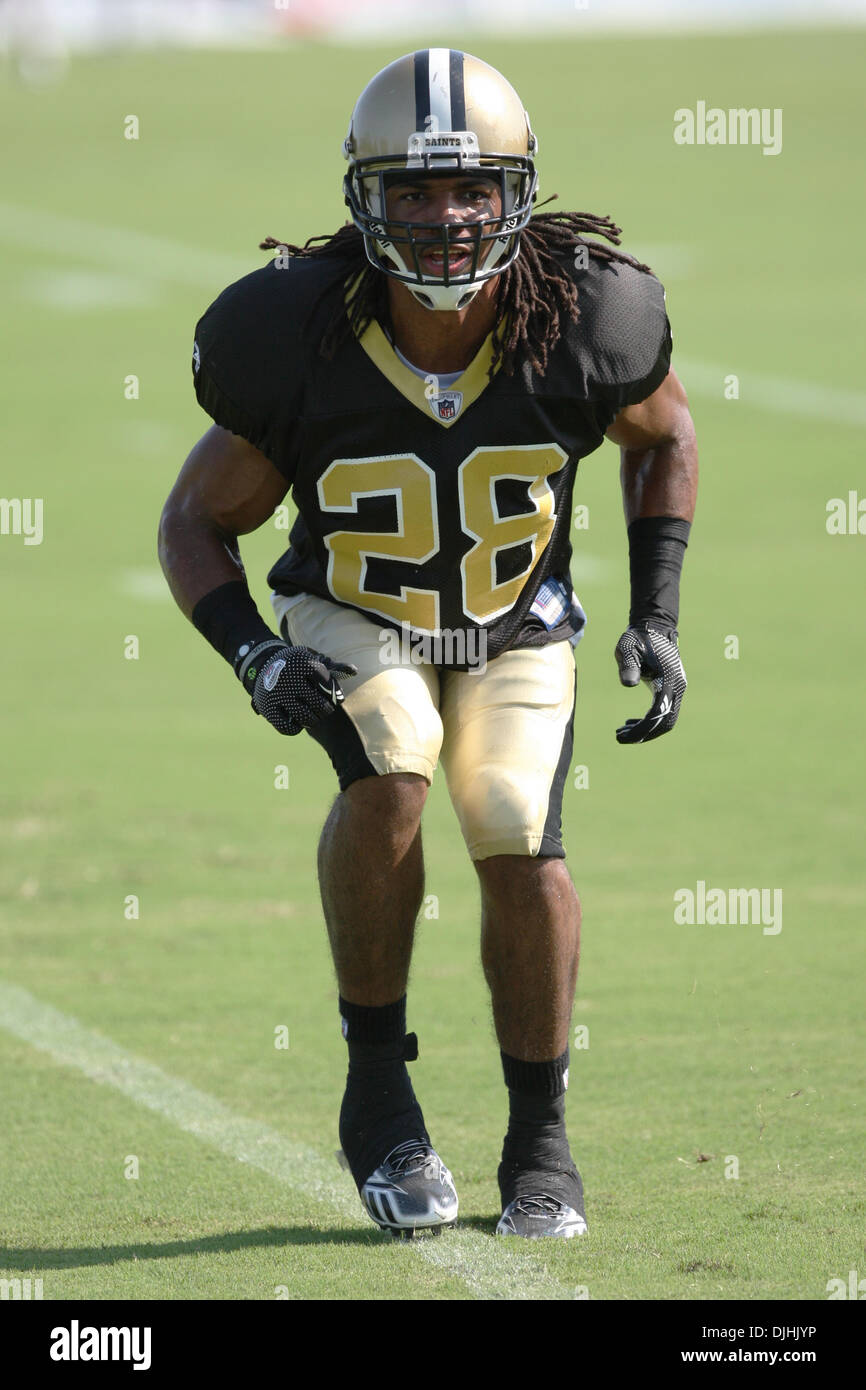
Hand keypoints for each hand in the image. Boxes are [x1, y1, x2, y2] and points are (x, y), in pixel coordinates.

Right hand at [250, 644, 356, 735]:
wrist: (263, 665)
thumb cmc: (297, 665)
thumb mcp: (312, 659)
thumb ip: (333, 666)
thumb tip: (354, 671)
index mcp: (303, 662)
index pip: (327, 683)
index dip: (333, 691)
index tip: (331, 693)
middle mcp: (289, 678)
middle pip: (319, 704)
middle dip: (325, 709)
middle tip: (324, 708)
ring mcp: (277, 694)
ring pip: (306, 717)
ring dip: (314, 720)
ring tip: (313, 715)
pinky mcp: (268, 708)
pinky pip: (288, 728)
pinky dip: (295, 728)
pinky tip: (297, 721)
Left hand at [614, 623, 685, 743]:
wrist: (654, 627)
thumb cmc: (638, 637)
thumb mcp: (628, 648)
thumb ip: (629, 665)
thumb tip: (628, 684)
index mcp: (669, 680)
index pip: (658, 714)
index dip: (641, 729)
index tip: (622, 735)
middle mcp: (677, 687)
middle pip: (665, 722)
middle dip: (643, 734)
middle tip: (619, 737)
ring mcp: (677, 688)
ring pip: (666, 719)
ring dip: (645, 729)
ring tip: (621, 732)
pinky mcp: (672, 688)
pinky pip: (663, 712)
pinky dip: (648, 721)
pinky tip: (630, 722)